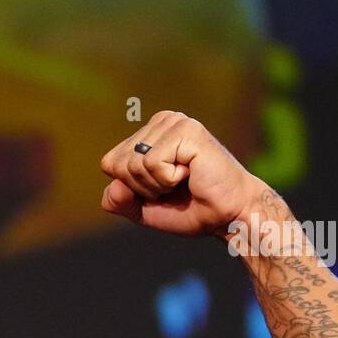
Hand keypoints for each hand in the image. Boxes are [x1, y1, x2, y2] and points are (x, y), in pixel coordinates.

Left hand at [98, 111, 262, 237]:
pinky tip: (190, 173)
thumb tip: (114, 183)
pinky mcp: (187, 130)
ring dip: (157, 185)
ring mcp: (175, 122)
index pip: (109, 163)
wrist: (227, 216)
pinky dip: (168, 179)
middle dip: (142, 188)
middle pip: (118, 164)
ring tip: (183, 180)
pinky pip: (152, 163)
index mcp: (148, 134)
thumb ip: (117, 200)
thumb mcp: (141, 209)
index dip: (129, 188)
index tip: (160, 190)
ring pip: (134, 164)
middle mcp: (161, 121)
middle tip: (173, 187)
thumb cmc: (189, 209)